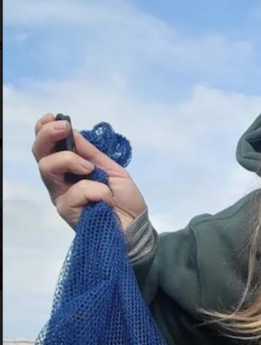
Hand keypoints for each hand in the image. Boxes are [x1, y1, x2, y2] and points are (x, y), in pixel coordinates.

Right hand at [33, 113, 146, 230]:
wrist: (136, 226)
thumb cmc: (125, 201)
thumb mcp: (112, 169)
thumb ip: (91, 153)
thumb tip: (72, 131)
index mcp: (70, 171)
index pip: (49, 148)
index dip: (45, 131)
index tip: (54, 117)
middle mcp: (60, 183)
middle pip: (40, 155)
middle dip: (47, 136)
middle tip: (63, 128)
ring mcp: (61, 197)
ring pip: (48, 168)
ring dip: (71, 161)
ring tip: (92, 170)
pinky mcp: (66, 211)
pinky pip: (75, 191)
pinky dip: (96, 190)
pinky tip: (106, 200)